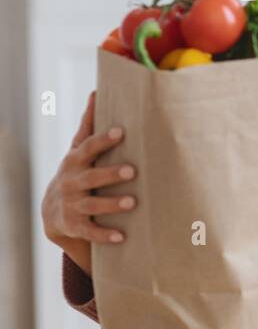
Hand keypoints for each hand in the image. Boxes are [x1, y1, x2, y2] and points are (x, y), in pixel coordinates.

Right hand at [40, 92, 137, 272]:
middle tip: (133, 170)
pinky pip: (90, 231)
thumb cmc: (77, 172)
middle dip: (110, 173)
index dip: (103, 140)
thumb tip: (97, 91)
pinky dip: (105, 235)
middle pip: (91, 177)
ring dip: (112, 203)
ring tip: (132, 202)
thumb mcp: (79, 150)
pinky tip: (123, 237)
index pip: (88, 147)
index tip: (121, 131)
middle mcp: (72, 182)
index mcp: (76, 161)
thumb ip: (89, 125)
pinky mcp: (75, 226)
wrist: (54, 212)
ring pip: (92, 204)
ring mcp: (72, 204)